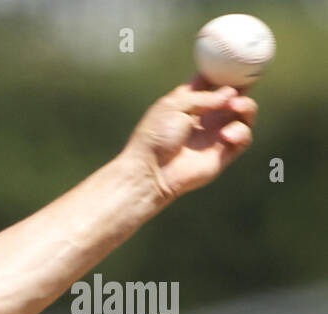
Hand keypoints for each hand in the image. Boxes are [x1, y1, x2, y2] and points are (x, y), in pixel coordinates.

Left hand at [120, 75, 256, 202]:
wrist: (151, 170)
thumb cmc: (156, 135)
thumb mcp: (176, 106)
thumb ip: (205, 97)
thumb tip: (231, 92)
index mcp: (189, 103)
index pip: (211, 82)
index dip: (225, 71)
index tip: (239, 58)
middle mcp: (205, 118)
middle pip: (234, 97)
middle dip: (243, 87)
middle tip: (245, 83)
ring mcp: (215, 136)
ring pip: (244, 116)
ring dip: (246, 107)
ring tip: (236, 106)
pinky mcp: (223, 154)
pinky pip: (243, 138)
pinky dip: (240, 132)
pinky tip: (226, 135)